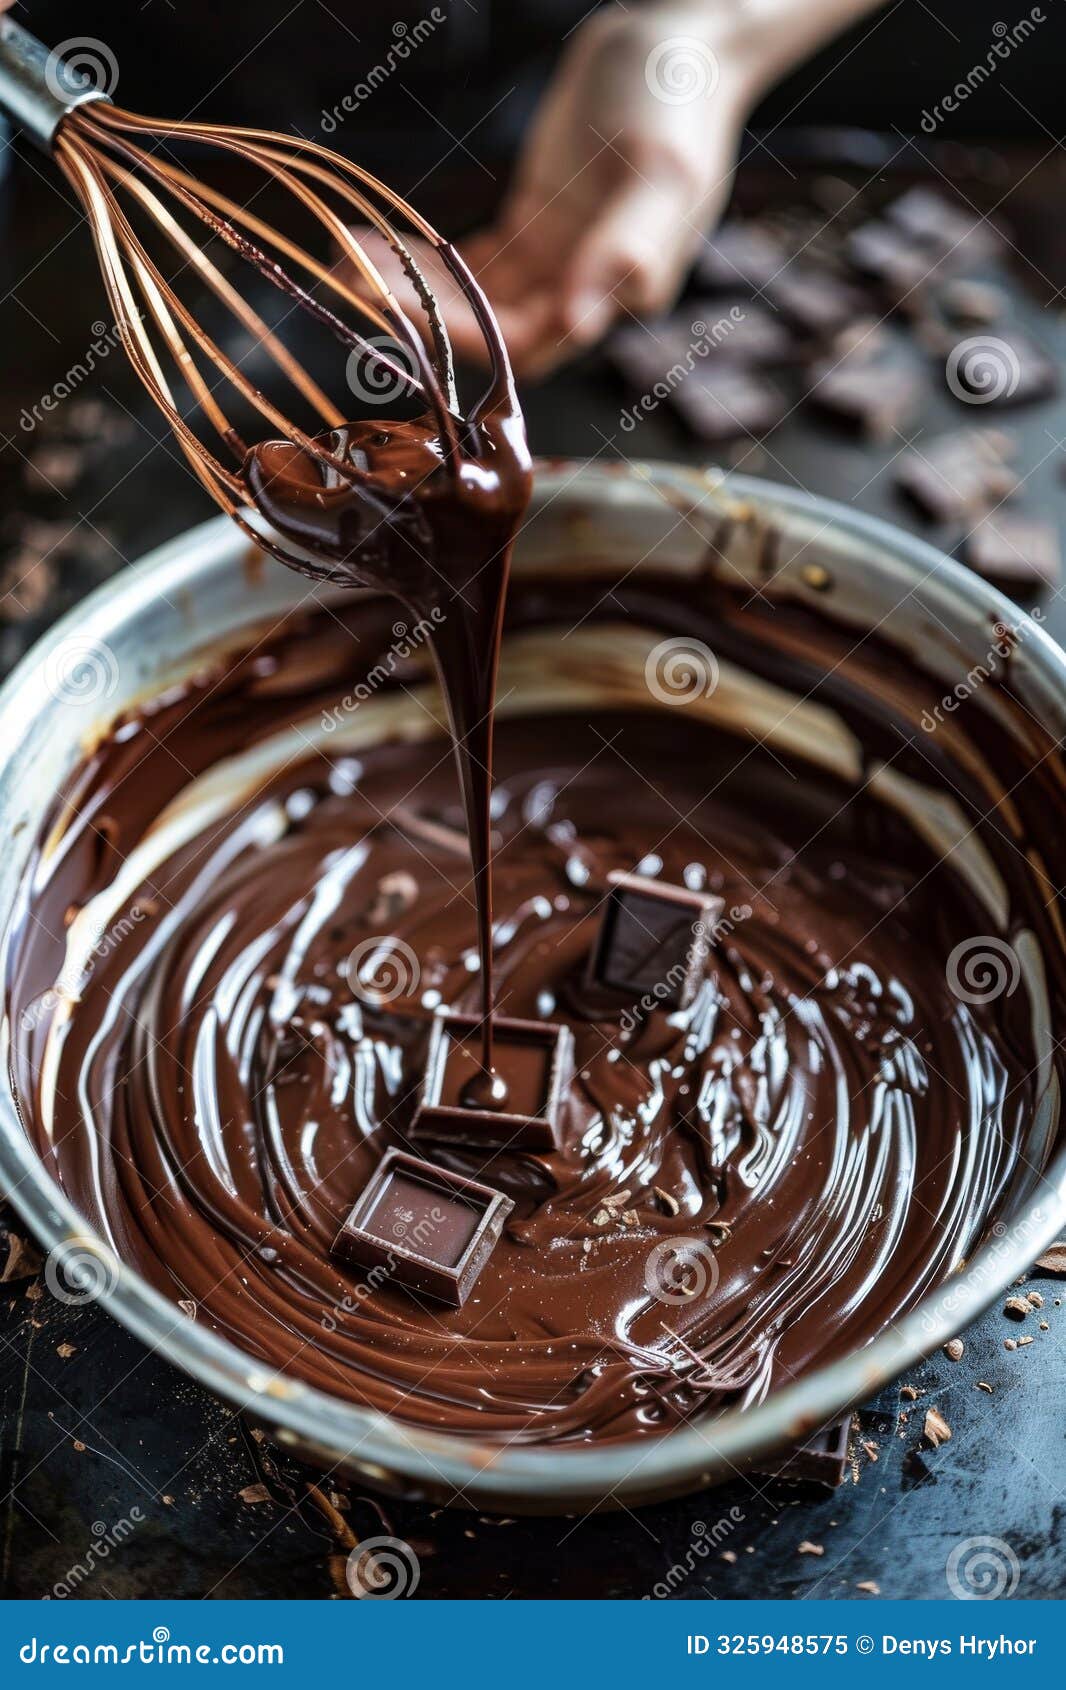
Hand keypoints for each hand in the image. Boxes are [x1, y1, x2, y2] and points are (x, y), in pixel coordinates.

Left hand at [345, 0, 883, 378]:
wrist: (679, 44)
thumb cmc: (676, 102)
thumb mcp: (659, 171)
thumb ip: (624, 248)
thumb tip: (578, 321)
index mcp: (622, 291)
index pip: (530, 342)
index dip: (464, 334)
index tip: (398, 304)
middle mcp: (586, 292)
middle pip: (493, 331)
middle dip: (421, 312)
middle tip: (350, 277)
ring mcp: (558, 262)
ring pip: (475, 300)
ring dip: (414, 287)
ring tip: (349, 256)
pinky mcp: (535, 229)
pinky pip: (472, 263)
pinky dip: (425, 257)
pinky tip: (376, 240)